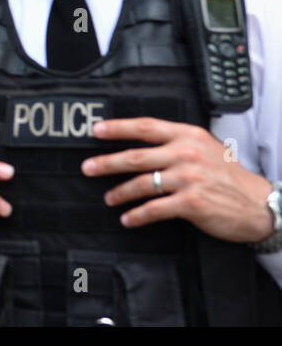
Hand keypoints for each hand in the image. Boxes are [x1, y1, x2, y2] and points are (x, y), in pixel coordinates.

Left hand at [83, 117, 275, 242]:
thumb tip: (142, 141)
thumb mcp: (206, 147)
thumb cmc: (230, 176)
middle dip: (106, 163)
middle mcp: (186, 154)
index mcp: (188, 136)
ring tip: (108, 198)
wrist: (259, 204)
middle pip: (136, 156)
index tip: (96, 130)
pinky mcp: (191, 202)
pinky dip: (137, 215)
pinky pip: (154, 209)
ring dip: (120, 193)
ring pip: (142, 184)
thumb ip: (177, 142)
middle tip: (87, 167)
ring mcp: (188, 178)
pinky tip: (128, 218)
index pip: (146, 127)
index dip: (118, 128)